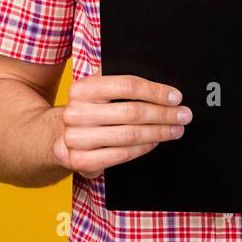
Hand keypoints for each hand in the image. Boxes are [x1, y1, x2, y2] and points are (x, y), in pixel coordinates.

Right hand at [53, 72, 191, 177]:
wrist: (57, 137)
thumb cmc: (89, 110)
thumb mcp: (98, 90)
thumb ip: (120, 81)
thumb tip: (161, 84)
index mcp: (83, 88)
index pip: (127, 85)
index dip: (156, 91)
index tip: (176, 97)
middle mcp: (76, 112)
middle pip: (132, 112)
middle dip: (163, 114)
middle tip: (184, 115)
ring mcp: (76, 138)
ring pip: (129, 135)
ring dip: (158, 133)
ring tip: (175, 129)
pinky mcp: (79, 160)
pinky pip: (121, 155)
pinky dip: (142, 148)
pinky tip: (154, 142)